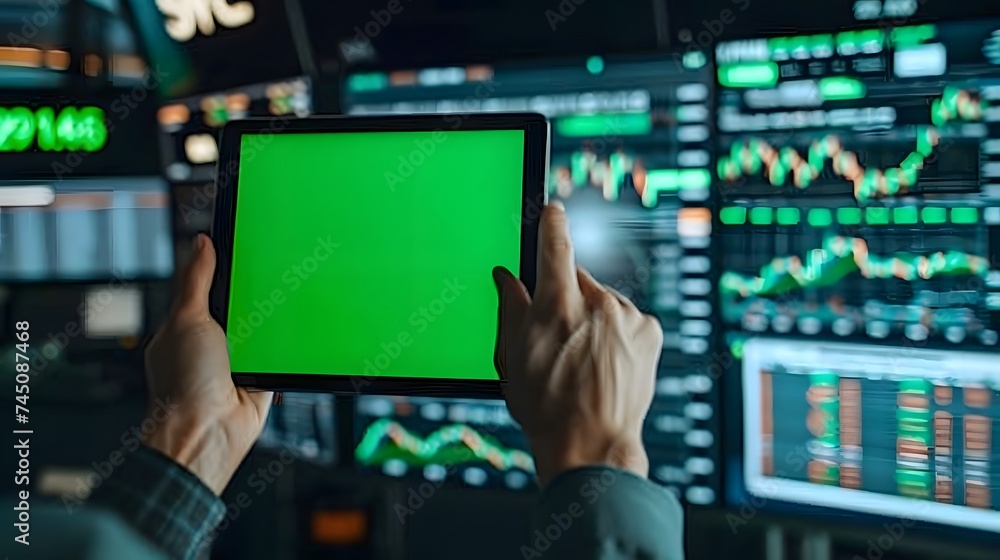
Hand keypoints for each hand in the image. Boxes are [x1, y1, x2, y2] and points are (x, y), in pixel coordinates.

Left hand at [144, 234, 271, 494]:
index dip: (225, 267)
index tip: (245, 245)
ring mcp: (238, 360)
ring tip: (288, 298)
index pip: (208, 286)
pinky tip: (295, 331)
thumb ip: (196, 280)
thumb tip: (201, 243)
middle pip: (240, 304)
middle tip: (274, 269)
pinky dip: (287, 345)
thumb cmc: (184, 384)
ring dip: (272, 320)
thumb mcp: (186, 319)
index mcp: (186, 326)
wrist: (209, 431)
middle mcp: (212, 342)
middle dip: (255, 292)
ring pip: (263, 326)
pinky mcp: (262, 375)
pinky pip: (281, 352)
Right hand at [493, 202, 661, 485]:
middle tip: (555, 334)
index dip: (551, 223)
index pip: (555, 245)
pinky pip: (627, 318)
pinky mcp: (650, 332)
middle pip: (577, 279)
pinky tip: (605, 360)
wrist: (591, 444)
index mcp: (557, 303)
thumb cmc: (545, 406)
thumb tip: (505, 276)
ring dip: (592, 316)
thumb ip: (509, 307)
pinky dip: (616, 331)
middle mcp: (598, 302)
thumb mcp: (510, 356)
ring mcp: (628, 317)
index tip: (553, 210)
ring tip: (582, 357)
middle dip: (565, 296)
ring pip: (603, 300)